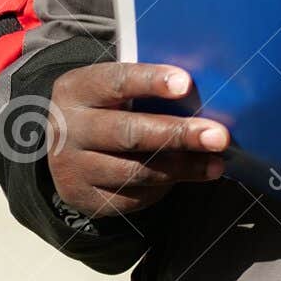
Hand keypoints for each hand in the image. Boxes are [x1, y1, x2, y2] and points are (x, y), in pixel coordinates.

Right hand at [47, 63, 228, 219]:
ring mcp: (74, 168)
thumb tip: (202, 91)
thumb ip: (145, 86)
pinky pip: (133, 197)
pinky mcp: (87, 200)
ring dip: (183, 167)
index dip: (151, 81)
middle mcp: (70, 130)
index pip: (116, 81)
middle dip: (178, 134)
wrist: (61, 149)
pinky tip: (191, 175)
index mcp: (77, 90)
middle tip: (218, 135)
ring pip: (135, 171)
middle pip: (129, 133)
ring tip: (216, 162)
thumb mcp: (111, 89)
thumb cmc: (105, 107)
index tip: (186, 83)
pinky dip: (166, 186)